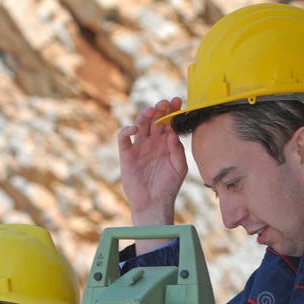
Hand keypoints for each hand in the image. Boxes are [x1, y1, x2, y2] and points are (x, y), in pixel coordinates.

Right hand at [118, 98, 187, 237]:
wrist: (154, 202)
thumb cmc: (169, 185)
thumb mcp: (179, 168)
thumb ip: (178, 151)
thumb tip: (173, 134)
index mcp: (166, 142)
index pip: (169, 121)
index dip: (172, 110)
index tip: (177, 101)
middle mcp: (152, 141)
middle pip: (155, 119)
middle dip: (160, 108)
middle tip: (165, 103)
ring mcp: (139, 146)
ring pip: (140, 123)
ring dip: (145, 114)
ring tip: (152, 110)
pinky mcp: (127, 153)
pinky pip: (124, 137)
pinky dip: (127, 130)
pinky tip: (136, 129)